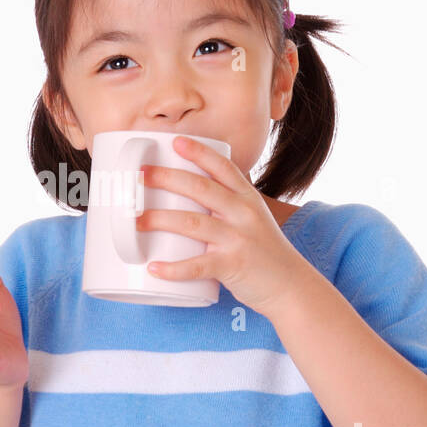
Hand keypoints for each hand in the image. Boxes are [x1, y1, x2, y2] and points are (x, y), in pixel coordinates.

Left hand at [137, 135, 305, 313]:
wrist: (291, 286)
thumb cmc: (265, 252)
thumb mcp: (253, 218)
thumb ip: (228, 204)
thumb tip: (190, 193)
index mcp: (248, 199)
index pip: (222, 167)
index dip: (199, 152)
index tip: (175, 141)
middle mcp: (243, 214)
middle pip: (201, 189)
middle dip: (168, 178)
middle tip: (141, 175)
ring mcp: (237, 239)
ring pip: (192, 223)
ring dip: (159, 220)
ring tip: (136, 221)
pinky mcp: (232, 265)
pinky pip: (197, 266)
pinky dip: (173, 268)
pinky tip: (153, 267)